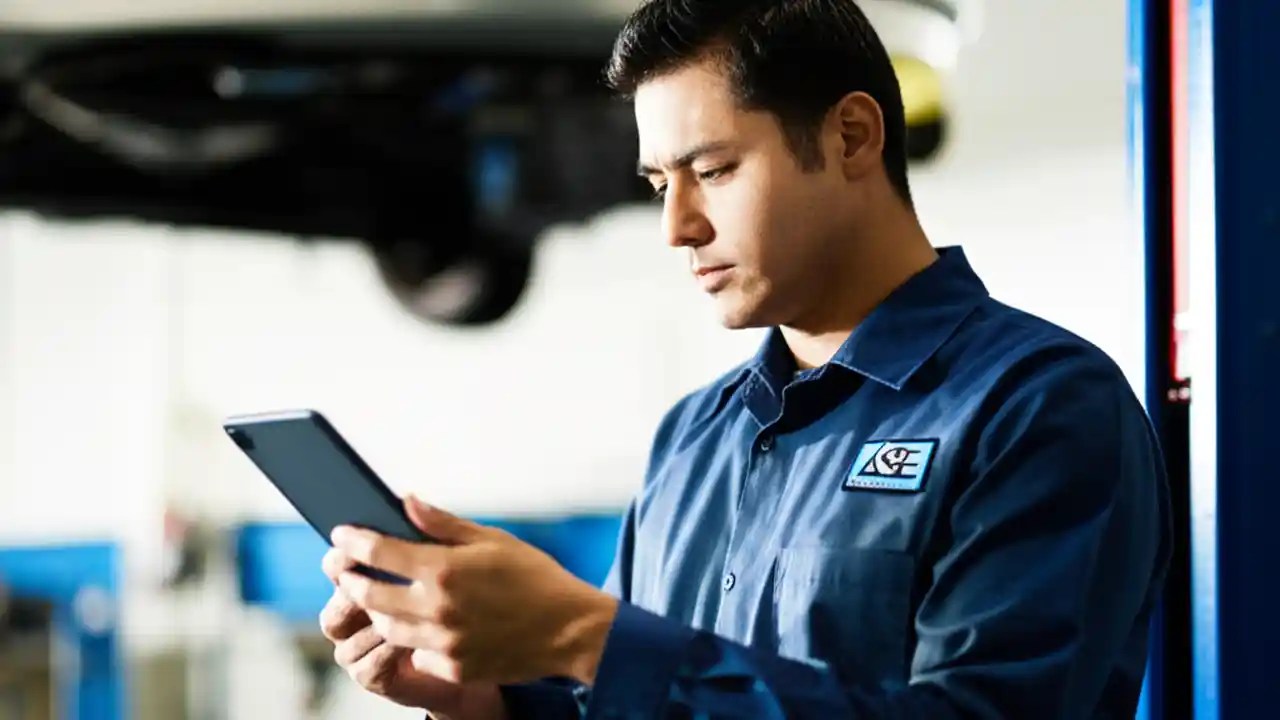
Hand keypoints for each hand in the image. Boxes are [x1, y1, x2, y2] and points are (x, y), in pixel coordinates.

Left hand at [331, 495, 618, 686]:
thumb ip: (443, 524)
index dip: (353, 540)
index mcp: (445, 569)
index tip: (340, 533)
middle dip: (352, 580)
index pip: (379, 551)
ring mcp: (444, 642)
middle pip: (369, 595)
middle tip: (348, 571)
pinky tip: (422, 625)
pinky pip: (416, 652)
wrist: (569, 629)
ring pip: (387, 627)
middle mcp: (438, 607)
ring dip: (377, 610)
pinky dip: (413, 638)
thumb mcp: (492, 540)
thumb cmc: (535, 578)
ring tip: (380, 596)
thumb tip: (406, 501)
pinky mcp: (453, 667)